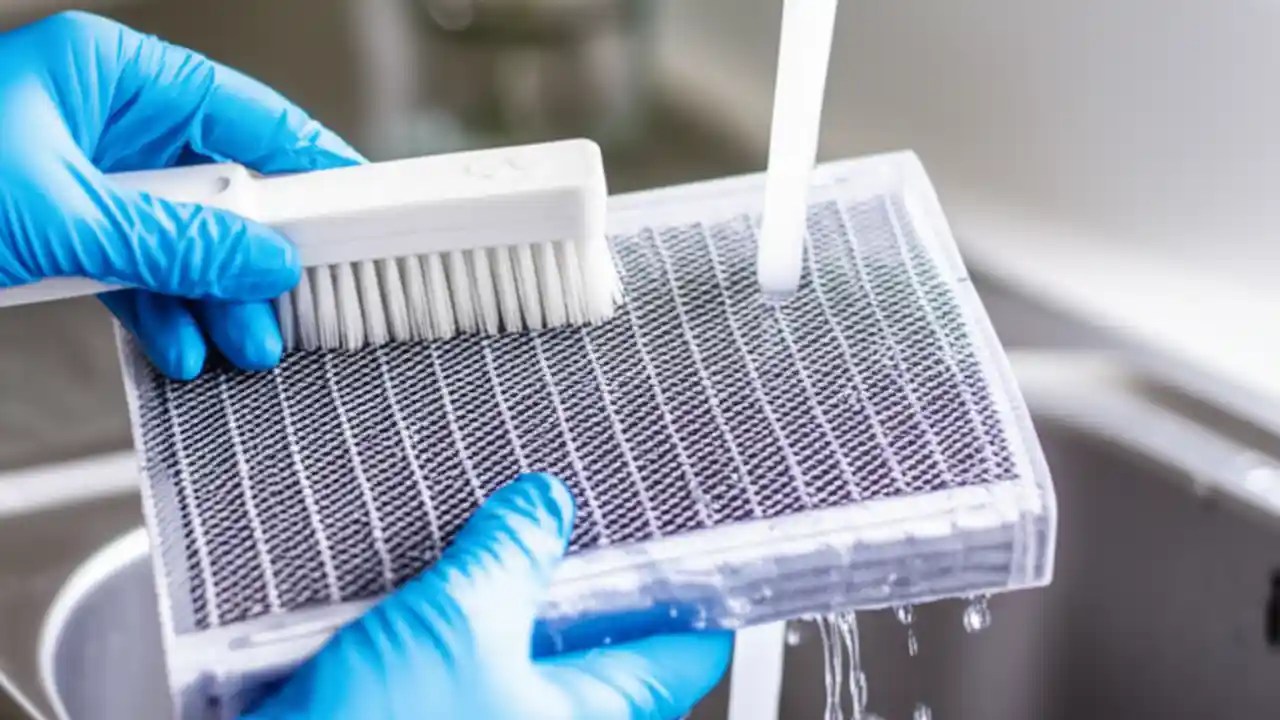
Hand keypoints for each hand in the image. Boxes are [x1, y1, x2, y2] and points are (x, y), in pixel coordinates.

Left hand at [0, 12, 363, 379]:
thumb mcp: (64, 215)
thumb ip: (178, 241)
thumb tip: (265, 258)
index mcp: (109, 75)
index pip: (243, 114)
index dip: (308, 162)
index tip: (358, 203)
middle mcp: (101, 120)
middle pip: (219, 186)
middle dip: (254, 254)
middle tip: (294, 298)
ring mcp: (81, 177)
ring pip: (181, 237)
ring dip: (211, 295)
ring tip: (242, 341)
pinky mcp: (59, 230)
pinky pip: (134, 268)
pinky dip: (159, 309)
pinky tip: (178, 343)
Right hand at [243, 473, 732, 719]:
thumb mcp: (456, 629)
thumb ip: (507, 560)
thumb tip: (542, 508)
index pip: (682, 654)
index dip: (699, 593)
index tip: (712, 540)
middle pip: (599, 645)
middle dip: (586, 576)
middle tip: (581, 506)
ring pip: (517, 649)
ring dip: (504, 591)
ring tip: (495, 525)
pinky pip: (452, 662)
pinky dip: (445, 618)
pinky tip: (421, 578)